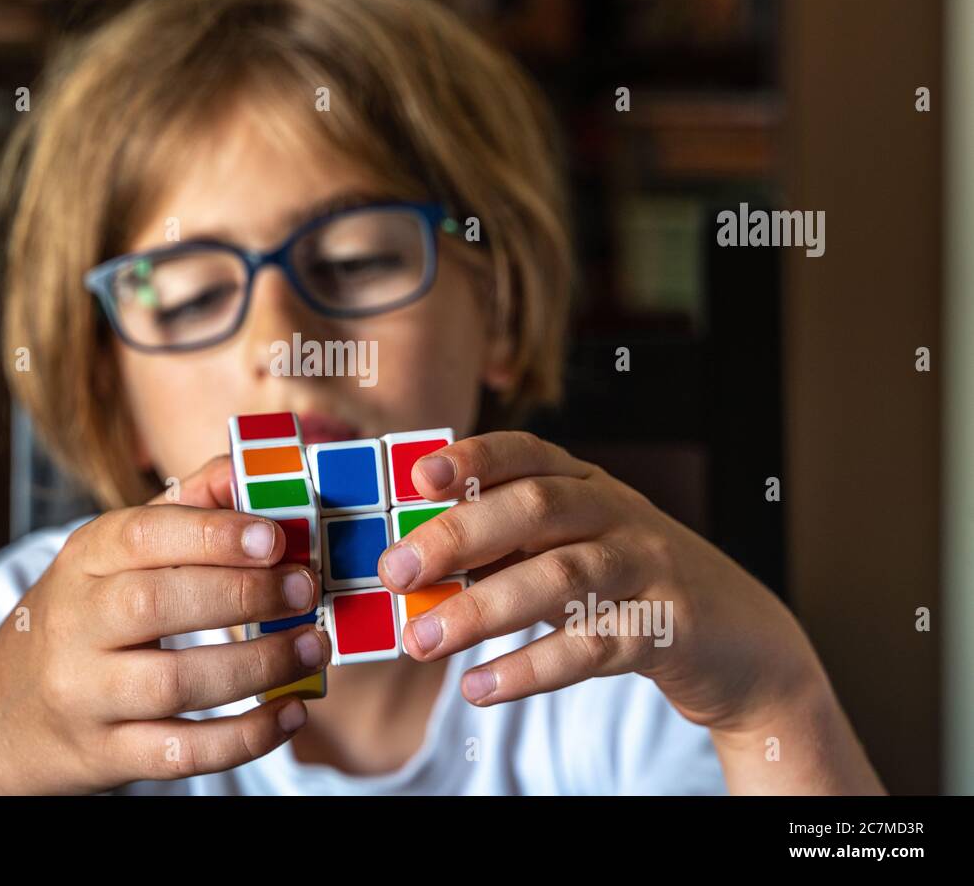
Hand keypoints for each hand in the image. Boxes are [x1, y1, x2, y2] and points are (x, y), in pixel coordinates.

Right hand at [0, 456, 330, 794]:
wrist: (0, 719)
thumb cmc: (84, 619)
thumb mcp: (112, 556)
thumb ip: (183, 510)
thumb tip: (248, 470)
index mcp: (84, 560)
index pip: (141, 538)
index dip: (211, 535)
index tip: (275, 536)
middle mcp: (76, 624)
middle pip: (156, 605)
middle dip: (242, 595)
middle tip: (303, 590)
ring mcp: (86, 695)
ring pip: (175, 683)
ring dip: (258, 666)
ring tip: (312, 648)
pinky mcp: (105, 755)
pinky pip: (182, 753)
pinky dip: (246, 737)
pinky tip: (290, 713)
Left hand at [377, 431, 882, 792]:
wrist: (744, 645)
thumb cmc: (632, 590)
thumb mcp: (575, 550)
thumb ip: (507, 549)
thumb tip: (414, 564)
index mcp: (589, 485)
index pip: (528, 453)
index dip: (474, 458)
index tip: (419, 477)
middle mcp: (620, 513)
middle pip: (536, 508)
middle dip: (458, 536)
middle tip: (396, 573)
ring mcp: (650, 567)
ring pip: (561, 577)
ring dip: (482, 610)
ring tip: (422, 640)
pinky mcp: (670, 629)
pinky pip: (594, 647)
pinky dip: (531, 667)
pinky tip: (481, 686)